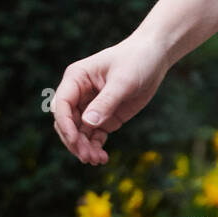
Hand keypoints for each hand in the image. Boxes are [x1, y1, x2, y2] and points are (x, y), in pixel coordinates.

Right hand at [51, 32, 171, 165]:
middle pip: (67, 123)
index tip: (76, 140)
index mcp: (76, 78)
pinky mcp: (104, 116)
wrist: (155, 56)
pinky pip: (93, 135)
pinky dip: (95, 147)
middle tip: (88, 157)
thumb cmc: (137, 59)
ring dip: (84, 148)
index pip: (62, 104)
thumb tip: (87, 123)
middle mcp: (79, 93)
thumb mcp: (123, 80)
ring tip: (98, 160)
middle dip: (74, 141)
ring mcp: (90, 106)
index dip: (65, 124)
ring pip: (79, 133)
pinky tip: (103, 157)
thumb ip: (106, 101)